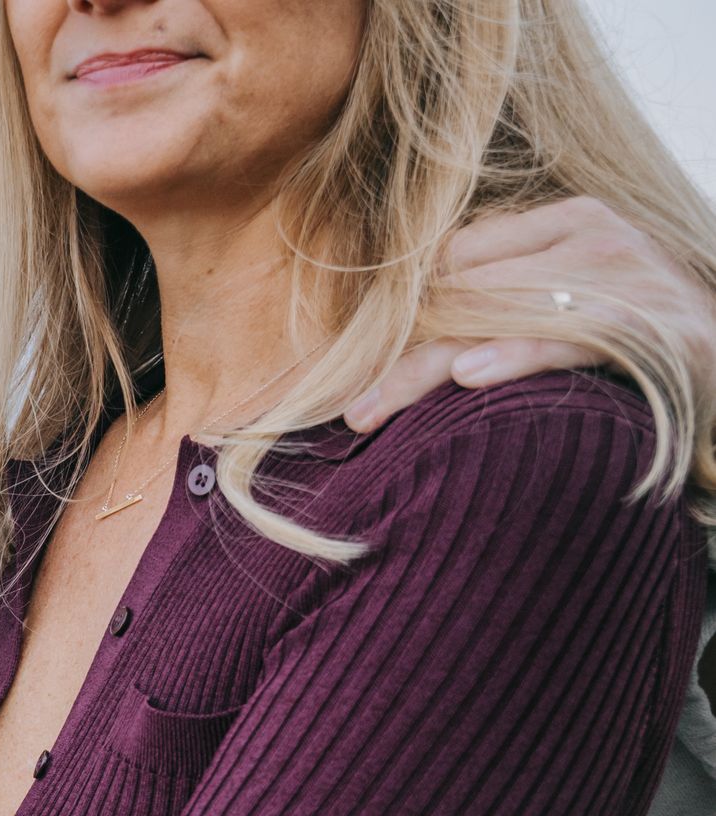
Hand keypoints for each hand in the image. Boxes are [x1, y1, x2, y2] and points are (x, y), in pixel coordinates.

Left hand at [343, 197, 715, 433]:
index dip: (406, 315)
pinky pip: (566, 340)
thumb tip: (404, 326)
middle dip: (401, 355)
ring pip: (499, 320)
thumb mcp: (568, 301)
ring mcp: (627, 277)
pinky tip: (468, 375)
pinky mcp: (651, 328)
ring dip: (427, 371)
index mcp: (570, 220)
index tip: (359, 366)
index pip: (458, 259)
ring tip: (370, 410)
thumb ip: (504, 295)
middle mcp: (595, 237)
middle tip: (349, 408)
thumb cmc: (638, 336)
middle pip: (466, 294)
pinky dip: (516, 357)